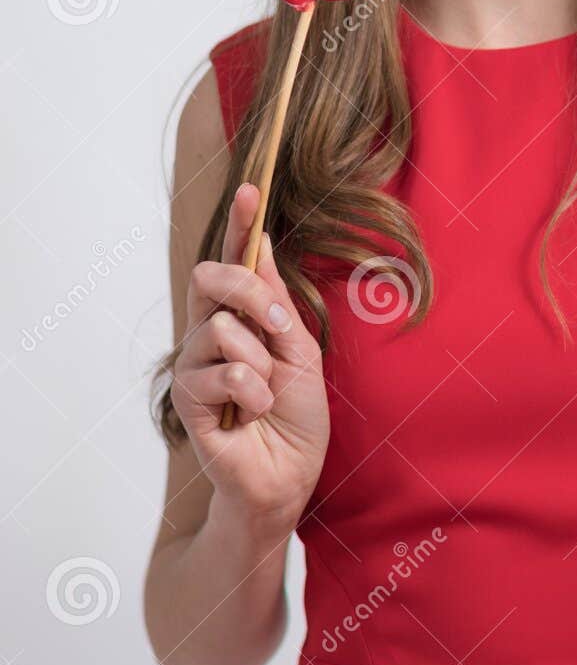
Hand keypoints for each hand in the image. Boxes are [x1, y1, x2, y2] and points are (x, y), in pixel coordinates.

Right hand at [172, 182, 330, 536]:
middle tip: (281, 329)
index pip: (235, 262)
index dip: (240, 226)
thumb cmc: (296, 418)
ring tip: (266, 393)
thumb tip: (264, 246)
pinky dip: (254, 392)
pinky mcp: (187, 397)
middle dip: (252, 292)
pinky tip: (253, 414)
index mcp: (241, 318)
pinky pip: (224, 370)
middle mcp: (209, 333)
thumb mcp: (300, 352)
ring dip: (260, 361)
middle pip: (214, 277)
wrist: (287, 476)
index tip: (251, 188)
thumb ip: (277, 304)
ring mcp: (194, 363)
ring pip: (222, 326)